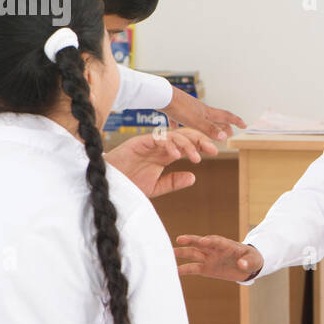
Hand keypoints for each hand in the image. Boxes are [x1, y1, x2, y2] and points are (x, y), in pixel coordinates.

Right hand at [104, 128, 218, 198]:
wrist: (108, 185)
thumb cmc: (128, 184)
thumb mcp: (156, 187)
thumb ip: (173, 182)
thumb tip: (193, 177)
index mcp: (164, 155)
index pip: (187, 145)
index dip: (201, 146)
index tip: (215, 153)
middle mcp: (159, 147)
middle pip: (184, 136)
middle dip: (200, 140)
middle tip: (214, 150)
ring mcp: (149, 143)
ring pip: (174, 136)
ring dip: (187, 145)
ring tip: (197, 158)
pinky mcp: (138, 142)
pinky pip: (158, 139)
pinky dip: (169, 145)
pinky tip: (177, 156)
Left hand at [165, 87, 245, 140]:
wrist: (161, 96)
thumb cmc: (178, 108)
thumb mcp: (196, 122)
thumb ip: (210, 129)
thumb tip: (225, 137)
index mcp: (206, 112)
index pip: (225, 116)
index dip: (236, 121)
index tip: (244, 125)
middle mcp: (199, 109)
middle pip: (214, 118)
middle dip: (223, 125)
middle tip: (230, 132)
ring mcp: (188, 108)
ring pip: (199, 117)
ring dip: (206, 124)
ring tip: (207, 130)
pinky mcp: (175, 109)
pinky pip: (180, 118)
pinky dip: (180, 123)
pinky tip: (175, 127)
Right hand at [174, 237, 262, 281]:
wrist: (248, 266)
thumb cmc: (252, 259)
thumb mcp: (254, 260)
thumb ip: (248, 261)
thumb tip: (241, 264)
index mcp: (227, 245)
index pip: (217, 241)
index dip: (210, 241)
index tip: (203, 241)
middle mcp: (215, 250)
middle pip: (201, 243)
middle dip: (191, 241)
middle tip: (180, 239)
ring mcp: (209, 259)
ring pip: (194, 254)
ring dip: (183, 253)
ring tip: (170, 253)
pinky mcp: (207, 269)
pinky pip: (194, 268)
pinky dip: (184, 270)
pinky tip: (174, 271)